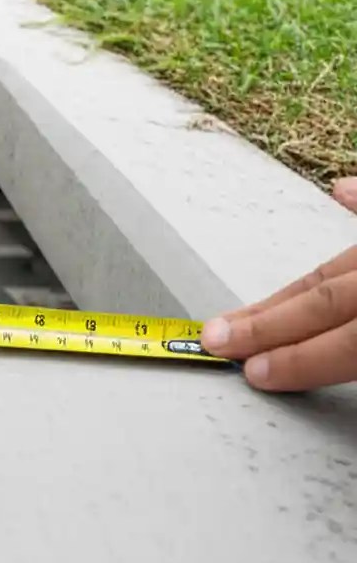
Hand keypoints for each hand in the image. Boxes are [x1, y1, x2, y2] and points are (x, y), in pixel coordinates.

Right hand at [201, 178, 356, 390]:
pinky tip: (341, 189)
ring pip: (340, 261)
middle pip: (324, 297)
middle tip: (218, 338)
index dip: (296, 360)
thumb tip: (342, 361)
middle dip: (266, 322)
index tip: (255, 373)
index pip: (346, 341)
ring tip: (247, 309)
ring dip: (292, 287)